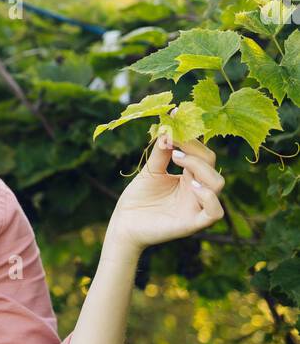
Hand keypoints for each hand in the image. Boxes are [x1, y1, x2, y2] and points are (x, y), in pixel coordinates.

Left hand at [106, 118, 225, 250]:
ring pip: (218, 183)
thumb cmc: (138, 198)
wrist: (124, 224)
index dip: (191, 137)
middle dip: (194, 149)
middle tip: (173, 143)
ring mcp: (197, 206)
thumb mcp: (150, 171)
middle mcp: (197, 190)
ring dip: (201, 168)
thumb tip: (169, 129)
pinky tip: (192, 186)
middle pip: (211, 163)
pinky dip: (208, 197)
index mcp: (190, 177)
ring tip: (177, 159)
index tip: (175, 119)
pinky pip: (215, 212)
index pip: (202, 153)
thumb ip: (162, 152)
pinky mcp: (193, 223)